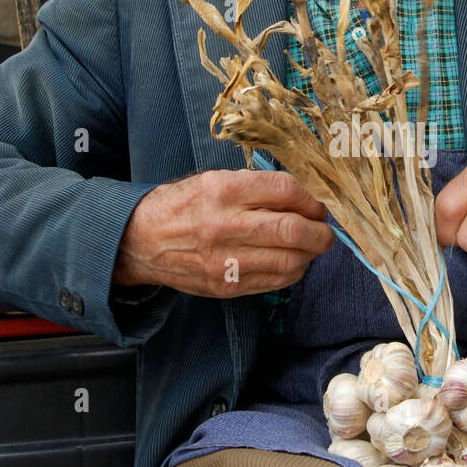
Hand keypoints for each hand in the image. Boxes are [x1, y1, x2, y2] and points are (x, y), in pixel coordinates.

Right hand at [112, 169, 334, 297]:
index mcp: (223, 191)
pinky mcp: (226, 286)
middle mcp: (225, 225)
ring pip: (290, 260)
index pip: (285, 191)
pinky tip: (291, 260)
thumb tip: (305, 197)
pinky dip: (293, 271)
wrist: (141, 241)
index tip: (318, 204)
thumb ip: (258, 187)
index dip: (312, 198)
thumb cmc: (184, 205)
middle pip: (293, 229)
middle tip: (325, 229)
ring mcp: (226, 260)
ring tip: (309, 245)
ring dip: (310, 254)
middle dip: (320, 231)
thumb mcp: (216, 181)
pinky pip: (275, 281)